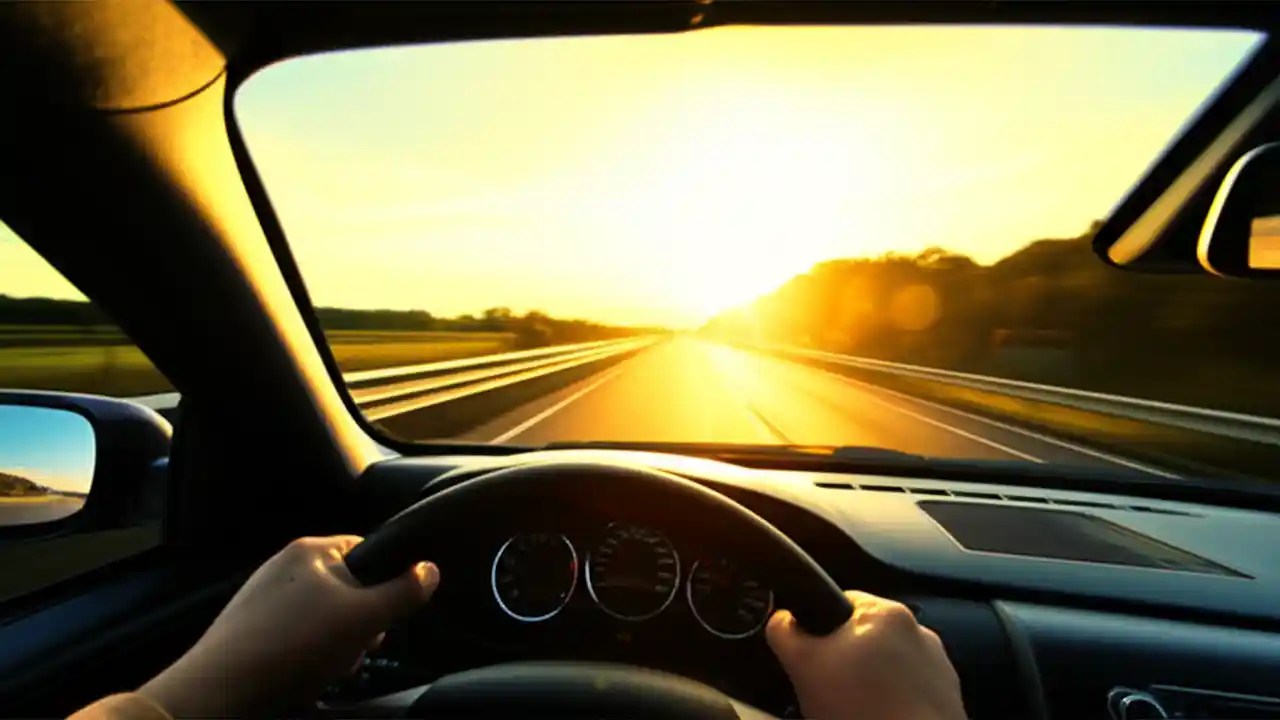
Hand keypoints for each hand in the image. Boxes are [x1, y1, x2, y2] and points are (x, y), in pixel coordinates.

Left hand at [139, 536, 438, 716]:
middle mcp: (284, 567)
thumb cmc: (294, 645)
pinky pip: (297, 637)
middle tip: (358, 647)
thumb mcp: (364, 618)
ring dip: (338, 646)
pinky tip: (305, 677)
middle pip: (349, 588)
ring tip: (329, 668)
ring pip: (324, 618)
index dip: (388, 581)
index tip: (389, 614)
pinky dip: (309, 657)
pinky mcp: (250, 630)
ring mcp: (264, 599)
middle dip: (361, 623)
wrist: (219, 691)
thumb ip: (404, 592)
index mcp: (311, 550)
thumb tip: (431, 569)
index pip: (368, 550)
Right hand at [766, 591, 965, 719]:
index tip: (812, 656)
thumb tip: (780, 620)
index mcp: (885, 612)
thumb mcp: (803, 666)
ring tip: (856, 709)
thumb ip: (785, 632)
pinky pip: (910, 692)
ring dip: (872, 682)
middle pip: (865, 637)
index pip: (841, 602)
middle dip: (846, 660)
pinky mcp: (947, 698)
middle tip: (830, 688)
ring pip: (888, 667)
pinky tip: (878, 716)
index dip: (819, 628)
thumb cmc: (861, 710)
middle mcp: (919, 631)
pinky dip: (894, 702)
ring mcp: (939, 666)